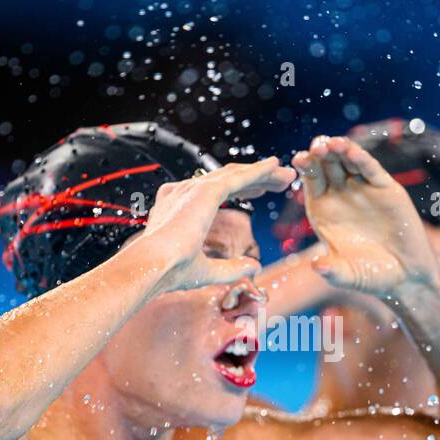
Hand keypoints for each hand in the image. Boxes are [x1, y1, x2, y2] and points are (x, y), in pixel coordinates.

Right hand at [141, 157, 294, 292]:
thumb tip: (254, 267)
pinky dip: (260, 170)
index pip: (215, 191)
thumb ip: (231, 269)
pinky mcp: (207, 191)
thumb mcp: (206, 272)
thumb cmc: (169, 273)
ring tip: (287, 175)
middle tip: (281, 180)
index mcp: (178, 207)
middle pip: (228, 178)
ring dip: (264, 173)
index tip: (261, 192)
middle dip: (257, 178)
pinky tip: (276, 166)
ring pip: (237, 174)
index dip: (242, 189)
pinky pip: (240, 176)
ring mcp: (194, 188)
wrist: (152, 266)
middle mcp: (184, 192)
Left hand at [291, 136, 439, 297]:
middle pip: (326, 167)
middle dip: (320, 155)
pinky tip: (352, 151)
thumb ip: (332, 272)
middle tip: (315, 147)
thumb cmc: (372, 277)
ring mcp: (363, 189)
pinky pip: (371, 170)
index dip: (305, 170)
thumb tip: (316, 266)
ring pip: (347, 162)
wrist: (405, 275)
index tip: (299, 160)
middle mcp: (341, 196)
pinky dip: (362, 159)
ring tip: (331, 143)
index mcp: (324, 211)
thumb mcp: (348, 276)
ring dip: (339, 150)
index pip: (311, 183)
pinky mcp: (385, 189)